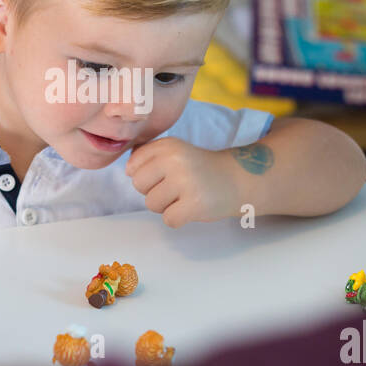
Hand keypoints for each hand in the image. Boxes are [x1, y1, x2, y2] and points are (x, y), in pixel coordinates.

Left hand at [125, 137, 241, 227]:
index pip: (133, 165)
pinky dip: (178, 218)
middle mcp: (175, 160)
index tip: (164, 174)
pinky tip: (191, 207)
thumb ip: (148, 156)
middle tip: (175, 187)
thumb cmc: (199, 169)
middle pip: (138, 185)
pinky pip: (168, 219)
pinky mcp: (195, 204)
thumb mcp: (175, 151)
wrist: (238, 179)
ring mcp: (185, 182)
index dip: (145, 175)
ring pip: (151, 204)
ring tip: (185, 196)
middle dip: (153, 191)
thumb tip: (127, 169)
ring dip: (166, 206)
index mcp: (168, 145)